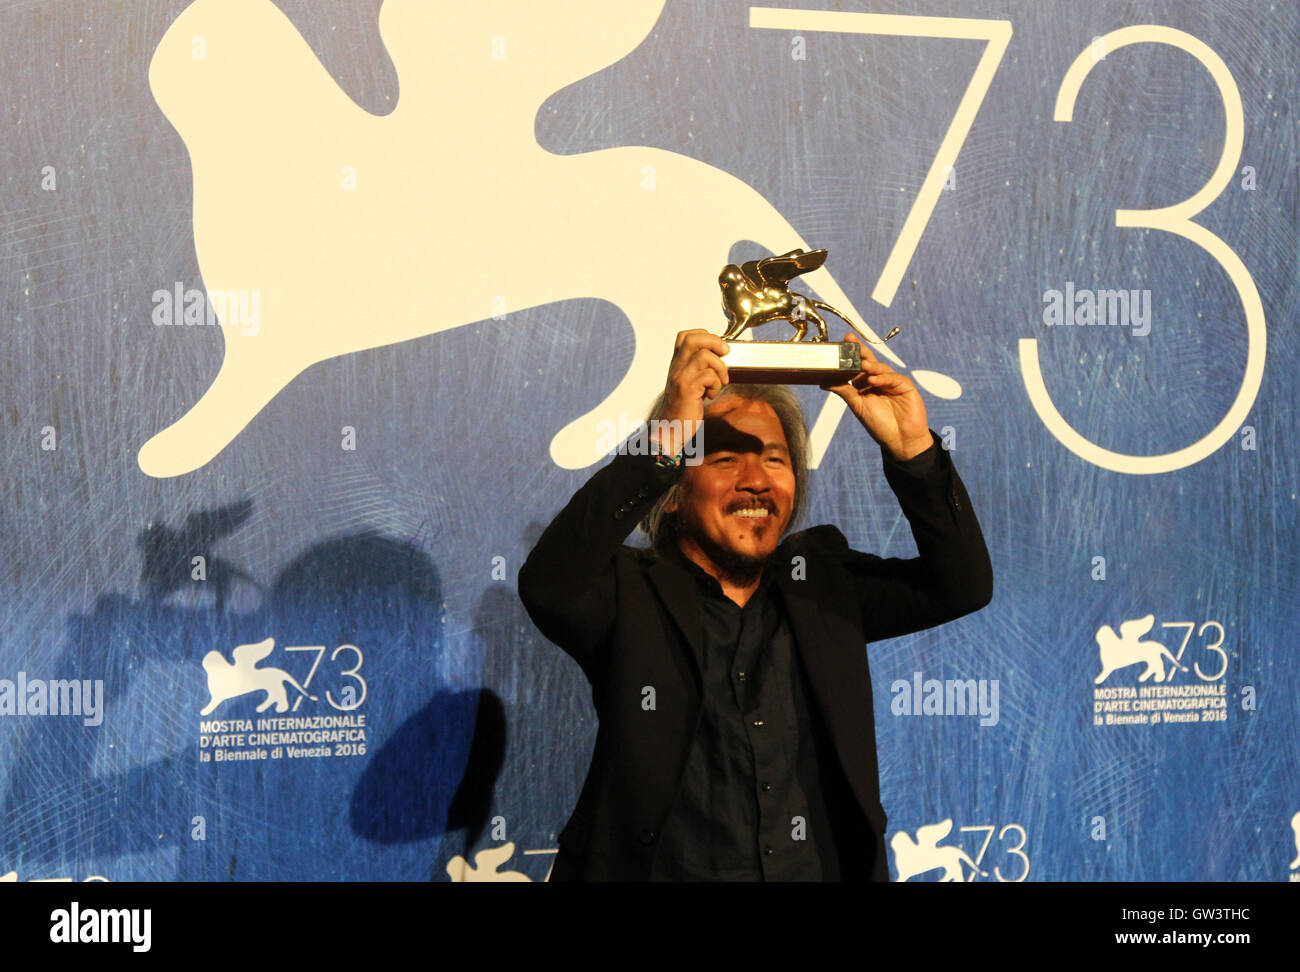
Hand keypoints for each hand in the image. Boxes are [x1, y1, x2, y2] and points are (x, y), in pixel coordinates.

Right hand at [653, 329, 729, 451]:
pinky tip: (711, 395)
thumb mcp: (690, 384)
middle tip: (725, 355)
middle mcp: (676, 367)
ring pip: (705, 356)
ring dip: (720, 368)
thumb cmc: (683, 408)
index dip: (706, 336)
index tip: (717, 349)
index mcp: (677, 364)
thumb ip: (700, 370)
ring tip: (720, 382)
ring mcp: (681, 377)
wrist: (669, 430)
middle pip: (694, 339)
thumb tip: (723, 359)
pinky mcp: (687, 390)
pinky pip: (709, 376)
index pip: (686, 336)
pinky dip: (717, 384)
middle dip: (715, 342)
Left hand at [821, 333, 931, 459]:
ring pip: (880, 368)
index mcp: (866, 383)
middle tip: (850, 341)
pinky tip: (873, 380)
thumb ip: (843, 391)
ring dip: (870, 366)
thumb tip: (823, 382)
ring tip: (862, 365)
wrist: (900, 440)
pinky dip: (883, 378)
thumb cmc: (879, 424)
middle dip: (859, 350)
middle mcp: (879, 380)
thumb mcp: (857, 406)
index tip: (840, 343)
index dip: (849, 354)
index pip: (857, 365)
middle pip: (869, 361)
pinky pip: (893, 378)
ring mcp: (892, 382)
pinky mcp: (905, 386)